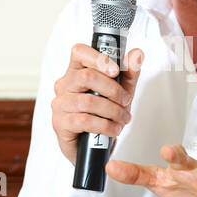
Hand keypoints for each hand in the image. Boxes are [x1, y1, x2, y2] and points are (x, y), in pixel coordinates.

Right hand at [52, 44, 144, 165]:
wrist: (93, 145)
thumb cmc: (104, 112)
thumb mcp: (122, 91)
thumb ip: (130, 72)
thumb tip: (137, 54)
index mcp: (77, 71)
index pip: (79, 52)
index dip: (98, 58)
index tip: (116, 70)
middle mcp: (65, 84)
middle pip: (86, 76)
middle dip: (113, 90)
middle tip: (126, 101)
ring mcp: (60, 104)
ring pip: (87, 101)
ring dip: (112, 111)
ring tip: (123, 118)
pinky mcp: (60, 123)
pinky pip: (84, 121)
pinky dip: (104, 126)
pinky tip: (113, 129)